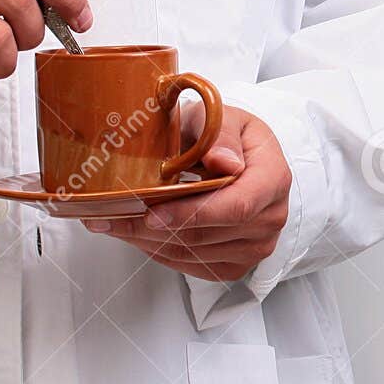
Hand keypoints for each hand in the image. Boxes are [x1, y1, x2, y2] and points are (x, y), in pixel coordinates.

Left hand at [86, 105, 291, 281]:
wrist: (237, 154)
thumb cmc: (226, 134)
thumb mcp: (220, 116)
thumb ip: (220, 134)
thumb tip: (223, 161)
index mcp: (273, 178)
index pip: (236, 206)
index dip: (192, 214)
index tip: (151, 214)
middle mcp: (271, 217)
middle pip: (209, 234)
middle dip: (154, 228)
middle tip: (110, 216)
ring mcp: (257, 245)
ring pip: (194, 254)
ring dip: (150, 240)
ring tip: (116, 222)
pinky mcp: (237, 263)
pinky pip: (193, 267)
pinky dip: (161, 251)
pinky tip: (141, 233)